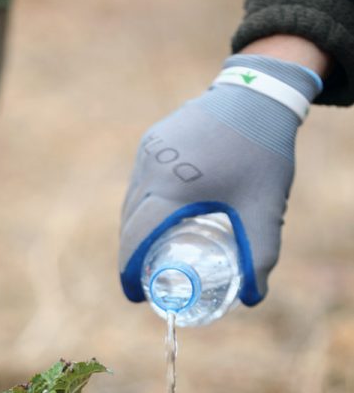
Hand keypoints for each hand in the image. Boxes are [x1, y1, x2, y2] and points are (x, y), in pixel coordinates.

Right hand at [120, 52, 322, 305]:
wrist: (258, 94)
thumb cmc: (263, 154)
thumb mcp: (263, 209)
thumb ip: (260, 255)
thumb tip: (253, 299)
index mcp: (174, 188)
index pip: (138, 238)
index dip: (131, 271)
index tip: (135, 296)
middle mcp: (153, 168)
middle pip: (129, 223)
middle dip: (130, 256)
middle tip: (141, 281)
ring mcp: (149, 151)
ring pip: (131, 202)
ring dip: (133, 230)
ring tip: (146, 254)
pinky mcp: (152, 139)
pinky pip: (139, 182)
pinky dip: (141, 205)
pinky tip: (154, 219)